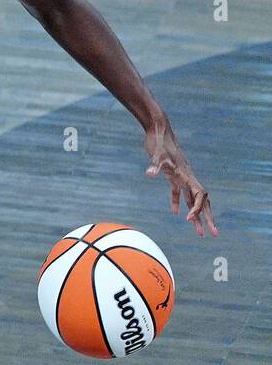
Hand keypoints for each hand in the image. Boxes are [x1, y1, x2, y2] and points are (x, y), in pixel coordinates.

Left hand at [144, 118, 214, 236]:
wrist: (157, 130)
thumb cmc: (158, 141)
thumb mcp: (155, 154)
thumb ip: (154, 165)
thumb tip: (150, 173)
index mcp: (187, 175)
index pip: (199, 196)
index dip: (197, 208)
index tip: (188, 219)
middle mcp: (187, 177)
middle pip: (202, 202)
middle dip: (208, 218)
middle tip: (214, 234)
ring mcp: (180, 176)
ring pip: (192, 199)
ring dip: (195, 215)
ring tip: (198, 232)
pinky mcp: (172, 175)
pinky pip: (178, 192)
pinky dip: (178, 202)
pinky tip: (175, 213)